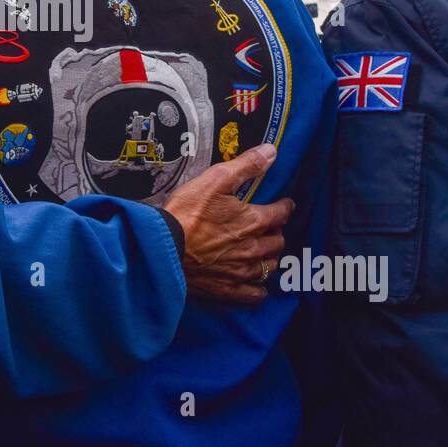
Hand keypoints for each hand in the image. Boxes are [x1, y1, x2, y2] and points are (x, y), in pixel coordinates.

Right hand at [163, 144, 293, 304]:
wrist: (162, 247)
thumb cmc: (186, 213)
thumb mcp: (215, 179)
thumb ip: (246, 166)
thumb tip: (271, 152)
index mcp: (253, 221)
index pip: (280, 213)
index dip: (284, 207)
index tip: (285, 204)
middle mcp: (252, 248)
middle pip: (277, 242)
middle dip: (277, 233)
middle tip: (272, 228)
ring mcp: (240, 271)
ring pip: (268, 267)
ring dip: (270, 258)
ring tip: (266, 252)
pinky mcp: (226, 289)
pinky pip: (253, 294)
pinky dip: (258, 290)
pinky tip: (257, 285)